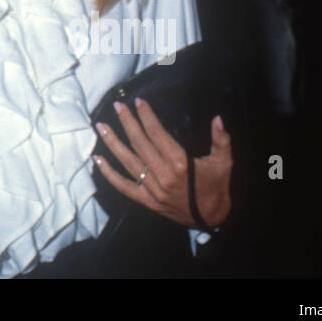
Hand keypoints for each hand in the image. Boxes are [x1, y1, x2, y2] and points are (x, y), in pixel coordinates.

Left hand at [92, 99, 232, 228]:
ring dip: (113, 143)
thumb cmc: (218, 186)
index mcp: (181, 163)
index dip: (146, 116)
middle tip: (117, 106)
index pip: (157, 133)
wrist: (213, 218)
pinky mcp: (148, 201)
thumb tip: (218, 118)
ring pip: (128, 162)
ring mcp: (153, 190)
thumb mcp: (224, 162)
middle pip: (139, 144)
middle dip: (127, 122)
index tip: (138, 102)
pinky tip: (98, 159)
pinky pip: (124, 186)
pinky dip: (109, 174)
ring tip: (101, 126)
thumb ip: (221, 139)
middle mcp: (164, 176)